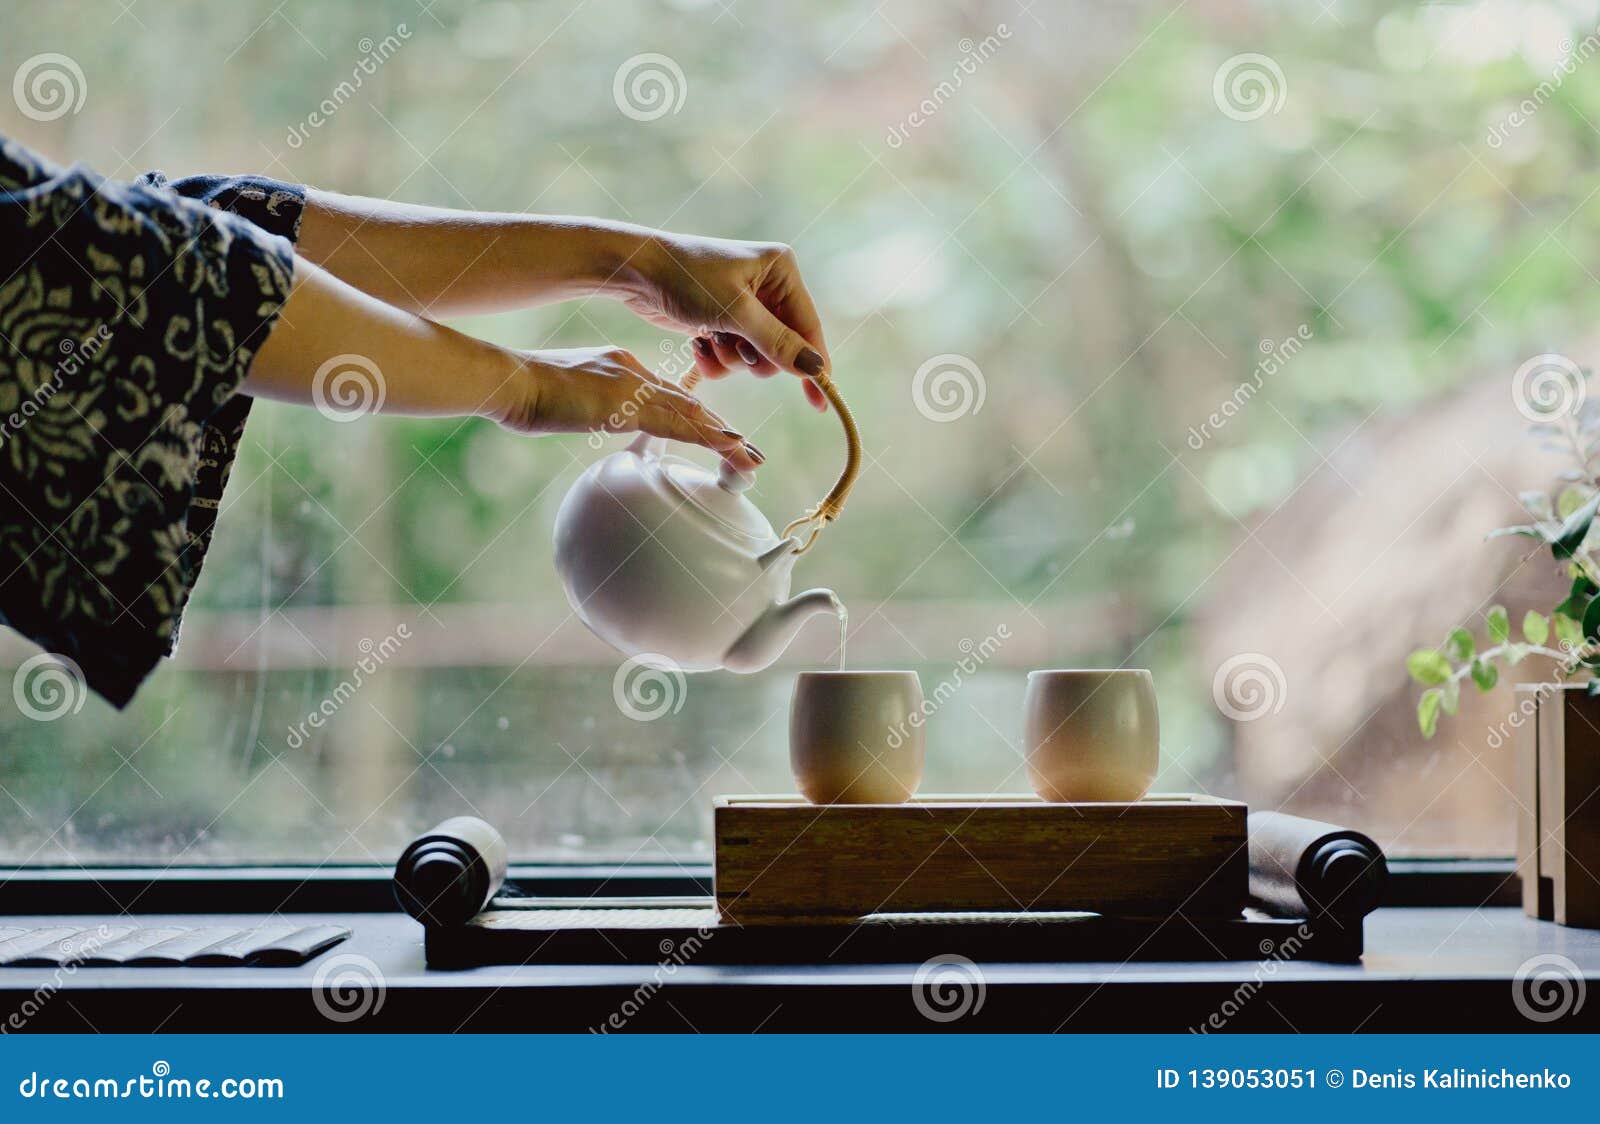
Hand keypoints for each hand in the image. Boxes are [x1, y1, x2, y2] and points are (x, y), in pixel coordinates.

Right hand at [494, 346, 763, 471]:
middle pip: (686, 402)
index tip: (716, 429)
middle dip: (717, 427)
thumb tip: (597, 415)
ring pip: (689, 414)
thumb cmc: (522, 391)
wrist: (509, 380)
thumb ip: (588, 404)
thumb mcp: (563, 397)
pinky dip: (707, 437)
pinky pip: (677, 423)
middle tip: (746, 448)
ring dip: (723, 437)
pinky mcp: (627, 403)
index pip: (666, 392)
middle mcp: (633, 371)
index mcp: (620, 367)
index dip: (694, 413)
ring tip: (750, 457)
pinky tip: (729, 447)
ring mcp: (632, 385)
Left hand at [621, 232, 832, 410]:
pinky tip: (696, 342)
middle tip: (733, 345)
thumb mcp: (735, 312)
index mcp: (781, 271)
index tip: (821, 400)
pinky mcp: (722, 321)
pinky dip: (714, 357)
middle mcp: (768, 286)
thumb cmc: (686, 278)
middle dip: (754, 356)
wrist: (635, 272)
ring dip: (729, 357)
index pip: (808, 326)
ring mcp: (744, 305)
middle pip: (782, 348)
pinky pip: (731, 357)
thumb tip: (815, 367)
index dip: (813, 364)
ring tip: (707, 336)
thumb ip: (777, 343)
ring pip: (754, 357)